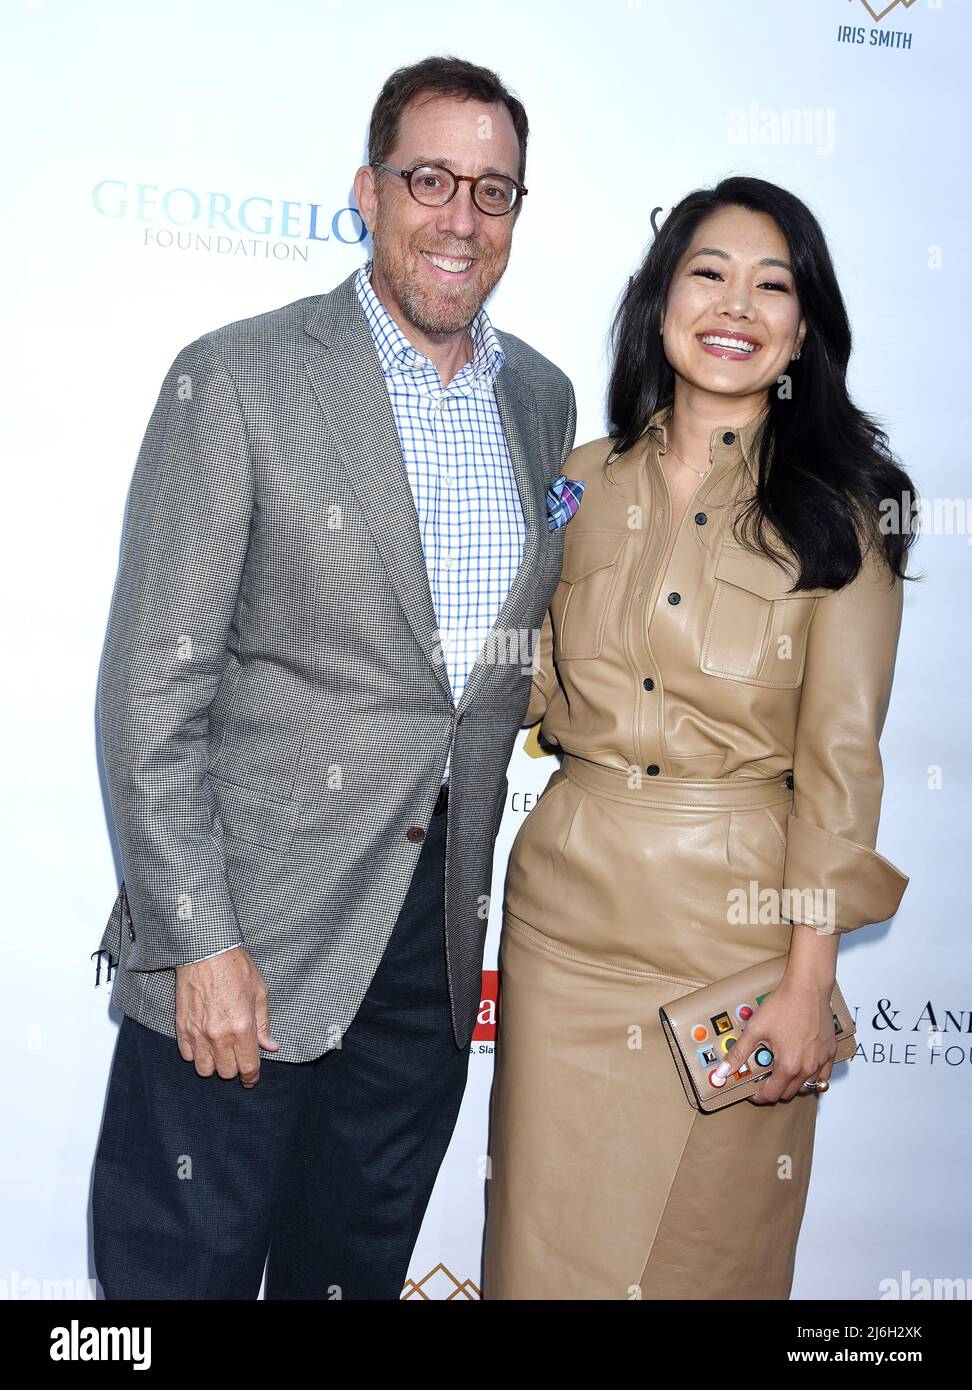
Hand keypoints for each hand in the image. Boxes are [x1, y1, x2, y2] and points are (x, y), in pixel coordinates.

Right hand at [175, 947, 277, 1085]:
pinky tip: (204, 1041)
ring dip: (214, 1064)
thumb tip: (270, 1046)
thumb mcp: (259, 993)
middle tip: (237, 1055)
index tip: (251, 1078)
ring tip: (219, 1050)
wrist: (205, 951)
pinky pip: (187, 1055)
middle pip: (226, 1072)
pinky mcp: (181, 1027)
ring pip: (204, 1069)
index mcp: (242, 1027)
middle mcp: (218, 1035)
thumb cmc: (235, 967)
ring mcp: (197, 1033)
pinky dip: (196, 1053)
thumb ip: (264, 1024)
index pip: (247, 1067)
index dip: (251, 1077)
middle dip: (235, 1068)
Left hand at [713, 978, 837, 1104]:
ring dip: (793, 1085)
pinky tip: (803, 1067)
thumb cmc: (783, 1005)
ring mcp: (821, 1061)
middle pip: (788, 1093)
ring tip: (781, 1071)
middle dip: (774, 1090)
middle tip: (764, 1078)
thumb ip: (739, 1053)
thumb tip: (723, 1071)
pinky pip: (823, 1076)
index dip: (758, 1096)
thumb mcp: (755, 1029)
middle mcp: (807, 1068)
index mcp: (788, 1066)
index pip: (772, 1094)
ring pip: (807, 1087)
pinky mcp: (830, 1052)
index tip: (752, 1090)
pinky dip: (813, 1077)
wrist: (807, 988)